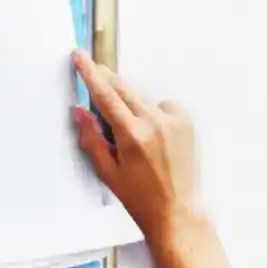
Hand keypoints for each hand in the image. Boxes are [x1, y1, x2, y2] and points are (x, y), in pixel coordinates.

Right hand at [71, 50, 203, 240]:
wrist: (177, 210)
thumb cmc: (141, 198)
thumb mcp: (108, 171)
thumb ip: (91, 138)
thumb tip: (79, 111)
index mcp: (133, 135)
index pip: (106, 96)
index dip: (90, 73)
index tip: (80, 57)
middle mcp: (155, 123)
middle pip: (124, 89)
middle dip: (107, 80)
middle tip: (95, 72)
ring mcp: (174, 120)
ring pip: (142, 97)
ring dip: (131, 103)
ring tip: (131, 132)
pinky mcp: (187, 121)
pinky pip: (163, 105)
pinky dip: (154, 112)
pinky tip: (154, 133)